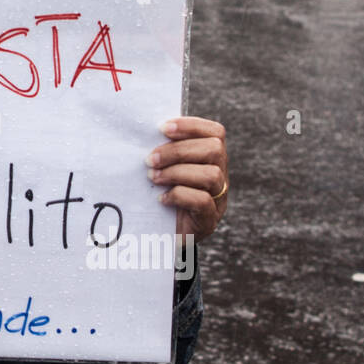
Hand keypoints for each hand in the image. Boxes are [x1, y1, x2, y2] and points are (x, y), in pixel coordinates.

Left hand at [146, 116, 228, 241]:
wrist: (162, 238)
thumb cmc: (160, 195)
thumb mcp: (163, 170)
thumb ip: (162, 151)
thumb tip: (142, 132)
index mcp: (211, 159)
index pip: (215, 133)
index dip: (191, 126)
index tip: (162, 128)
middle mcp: (221, 177)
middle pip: (214, 150)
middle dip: (177, 150)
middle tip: (150, 160)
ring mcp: (219, 200)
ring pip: (211, 175)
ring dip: (176, 172)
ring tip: (153, 178)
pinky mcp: (209, 221)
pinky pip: (203, 201)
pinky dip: (179, 195)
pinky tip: (161, 198)